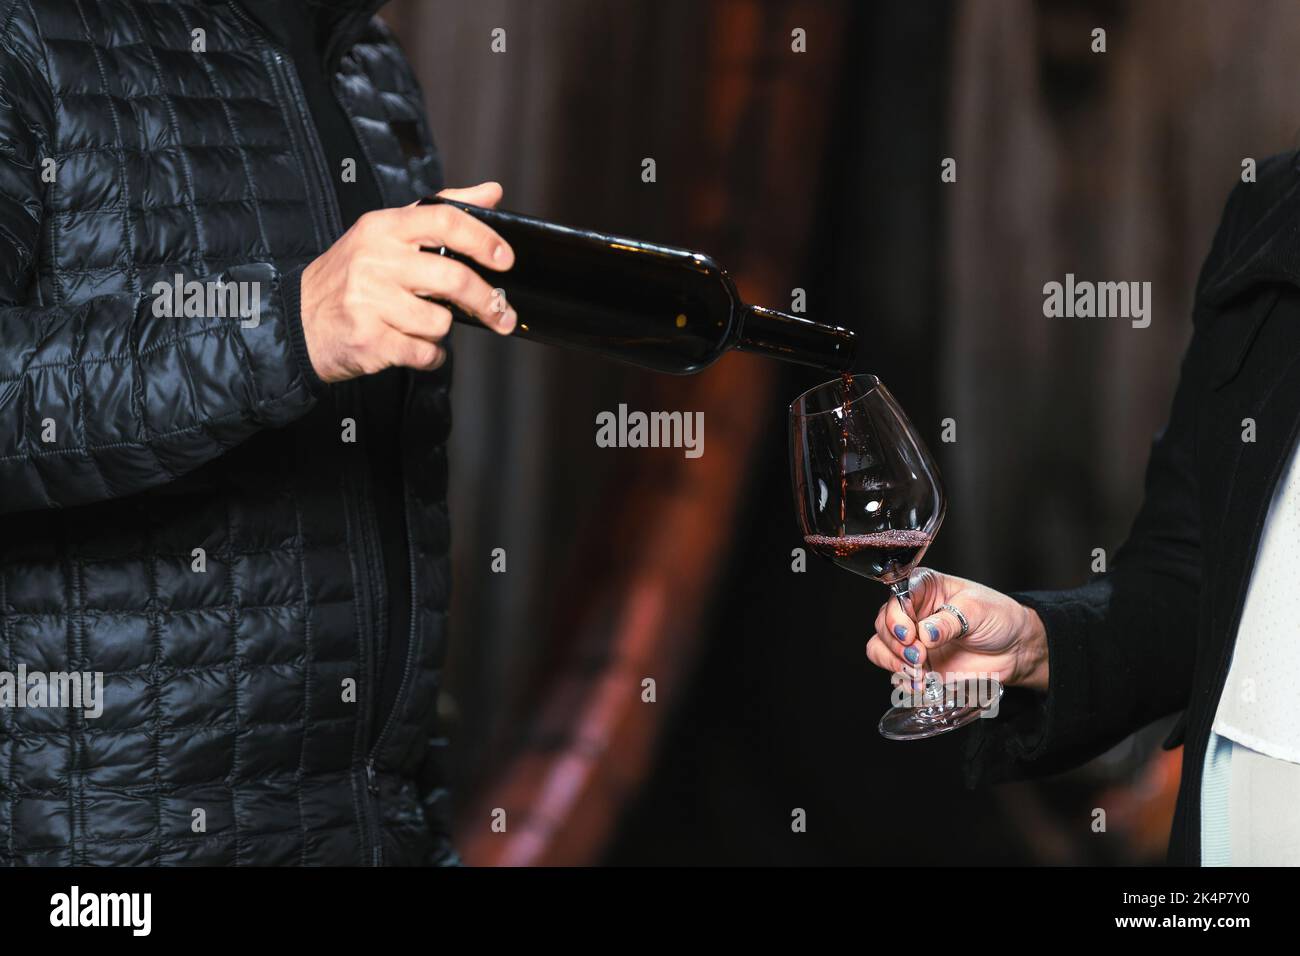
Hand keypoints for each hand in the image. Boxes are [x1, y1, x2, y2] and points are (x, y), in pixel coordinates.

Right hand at [300, 181, 515, 382]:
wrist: (296, 321)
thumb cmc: (350, 277)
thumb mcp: (386, 234)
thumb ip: (440, 212)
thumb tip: (491, 192)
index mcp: (383, 228)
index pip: (444, 220)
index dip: (484, 239)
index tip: (506, 259)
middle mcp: (375, 260)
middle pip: (453, 279)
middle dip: (487, 301)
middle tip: (501, 313)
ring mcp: (369, 302)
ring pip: (441, 323)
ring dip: (441, 332)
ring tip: (420, 327)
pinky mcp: (369, 340)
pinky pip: (424, 353)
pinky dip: (428, 356)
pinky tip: (412, 347)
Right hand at [865, 567, 1048, 692]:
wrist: (1016, 650)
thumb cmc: (998, 618)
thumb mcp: (977, 610)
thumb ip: (950, 621)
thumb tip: (925, 634)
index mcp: (923, 589)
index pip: (895, 599)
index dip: (896, 618)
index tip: (910, 635)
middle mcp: (912, 613)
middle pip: (883, 626)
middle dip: (896, 645)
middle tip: (920, 657)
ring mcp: (913, 641)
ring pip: (880, 649)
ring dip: (894, 664)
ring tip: (919, 674)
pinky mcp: (918, 666)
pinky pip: (896, 674)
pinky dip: (904, 681)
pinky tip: (924, 683)